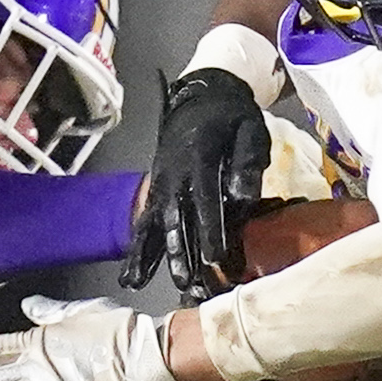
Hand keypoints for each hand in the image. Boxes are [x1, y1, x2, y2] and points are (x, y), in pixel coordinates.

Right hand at [120, 67, 270, 295]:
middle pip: (175, 217)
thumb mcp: (250, 130)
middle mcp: (174, 173)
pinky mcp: (155, 190)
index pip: (206, 198)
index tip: (215, 256)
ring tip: (138, 283)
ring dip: (149, 254)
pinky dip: (136, 248)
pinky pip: (143, 221)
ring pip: (152, 222)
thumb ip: (246, 163)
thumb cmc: (231, 117)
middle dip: (179, 251)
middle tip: (185, 281)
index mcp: (199, 157)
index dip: (210, 228)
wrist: (201, 98)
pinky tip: (131, 274)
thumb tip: (242, 198)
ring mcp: (160, 183)